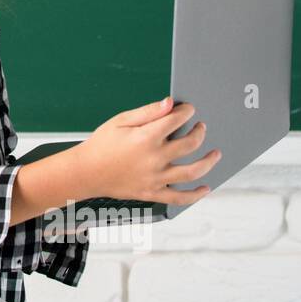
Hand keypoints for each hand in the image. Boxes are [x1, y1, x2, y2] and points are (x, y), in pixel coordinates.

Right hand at [70, 96, 220, 205]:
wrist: (85, 172)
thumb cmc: (100, 145)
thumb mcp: (120, 121)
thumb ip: (147, 112)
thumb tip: (169, 103)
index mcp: (146, 137)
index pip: (176, 120)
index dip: (186, 111)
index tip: (189, 109)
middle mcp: (154, 158)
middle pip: (190, 144)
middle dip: (200, 132)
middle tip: (201, 127)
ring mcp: (155, 178)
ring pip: (192, 172)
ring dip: (209, 161)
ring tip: (215, 154)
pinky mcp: (152, 192)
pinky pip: (179, 198)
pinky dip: (195, 195)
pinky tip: (205, 188)